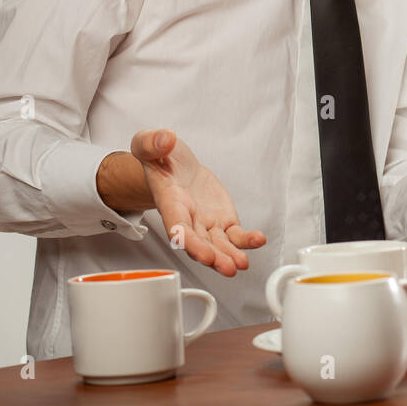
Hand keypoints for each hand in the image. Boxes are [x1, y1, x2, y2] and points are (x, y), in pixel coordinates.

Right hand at [131, 129, 266, 275]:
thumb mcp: (148, 144)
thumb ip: (153, 143)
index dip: (187, 240)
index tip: (199, 251)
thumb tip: (165, 139)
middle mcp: (188, 218)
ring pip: (218, 244)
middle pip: (199, 243)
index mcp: (169, 202)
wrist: (174, 166)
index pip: (177, 226)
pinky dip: (246, 239)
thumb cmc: (160, 159)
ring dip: (230, 256)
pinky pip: (235, 234)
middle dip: (212, 257)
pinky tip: (258, 240)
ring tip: (241, 264)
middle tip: (226, 267)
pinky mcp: (222, 219)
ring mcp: (206, 222)